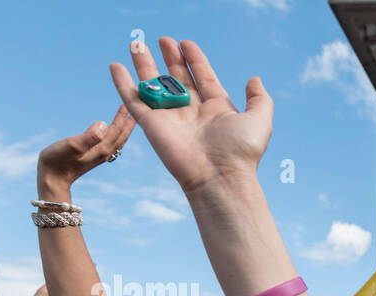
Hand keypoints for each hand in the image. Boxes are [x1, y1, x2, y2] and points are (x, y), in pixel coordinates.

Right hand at [37, 104, 135, 192]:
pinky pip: (111, 145)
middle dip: (128, 123)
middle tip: (135, 110)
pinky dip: (116, 137)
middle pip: (122, 136)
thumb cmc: (58, 161)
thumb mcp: (72, 145)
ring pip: (118, 141)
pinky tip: (113, 135)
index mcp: (102, 148)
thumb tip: (104, 124)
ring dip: (124, 131)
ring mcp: (100, 156)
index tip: (126, 104)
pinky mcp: (94, 158)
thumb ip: (89, 136)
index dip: (121, 117)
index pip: (116, 129)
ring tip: (129, 121)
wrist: (53, 179)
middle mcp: (105, 153)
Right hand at [109, 38, 272, 195]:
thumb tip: (254, 79)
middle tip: (163, 39)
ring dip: (145, 65)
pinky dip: (122, 84)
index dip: (194, 60)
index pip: (203, 77)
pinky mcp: (151, 125)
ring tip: (137, 44)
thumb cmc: (240, 151)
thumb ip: (260, 98)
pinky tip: (115, 66)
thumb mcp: (260, 120)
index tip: (186, 43)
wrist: (218, 176)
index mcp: (216, 108)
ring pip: (154, 85)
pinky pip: (133, 100)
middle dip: (170, 58)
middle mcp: (193, 111)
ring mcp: (171, 117)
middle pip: (177, 78)